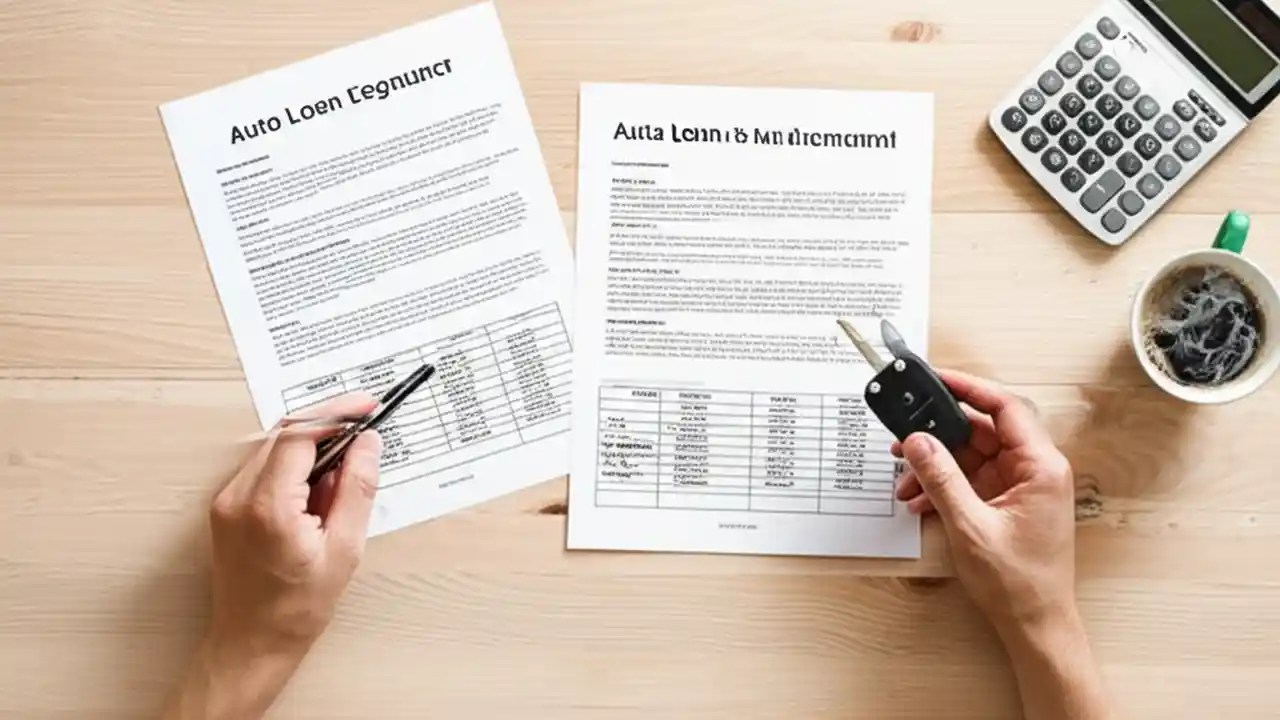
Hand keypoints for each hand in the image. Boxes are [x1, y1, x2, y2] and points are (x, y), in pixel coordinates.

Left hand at [163, 392, 382, 719]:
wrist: (251, 643)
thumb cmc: (298, 608)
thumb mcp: (344, 550)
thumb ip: (357, 489)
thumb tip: (367, 444)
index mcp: (269, 506)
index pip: (300, 435)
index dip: (336, 413)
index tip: (367, 408)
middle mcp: (239, 496)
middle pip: (284, 434)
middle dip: (327, 422)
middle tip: (365, 423)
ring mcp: (227, 501)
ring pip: (274, 448)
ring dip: (312, 445)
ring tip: (347, 466)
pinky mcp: (226, 507)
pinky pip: (263, 468)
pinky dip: (295, 464)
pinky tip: (320, 485)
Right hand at [892, 371, 1108, 719]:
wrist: (1034, 625)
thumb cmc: (1019, 583)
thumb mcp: (970, 526)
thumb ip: (941, 479)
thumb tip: (918, 442)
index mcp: (1040, 467)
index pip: (1004, 407)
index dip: (968, 387)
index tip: (936, 377)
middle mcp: (1034, 470)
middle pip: (981, 430)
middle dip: (939, 434)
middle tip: (905, 432)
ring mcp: (1019, 486)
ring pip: (970, 456)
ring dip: (935, 464)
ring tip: (905, 478)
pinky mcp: (1005, 503)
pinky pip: (969, 479)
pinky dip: (942, 485)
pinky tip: (919, 499)